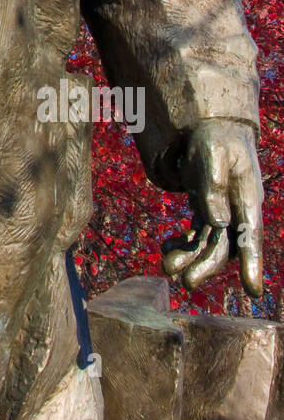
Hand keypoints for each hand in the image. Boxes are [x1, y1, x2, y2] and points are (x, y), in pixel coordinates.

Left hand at [162, 120, 263, 298]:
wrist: (211, 127)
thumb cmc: (216, 137)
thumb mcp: (214, 153)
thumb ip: (215, 185)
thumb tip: (219, 221)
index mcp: (247, 198)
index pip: (251, 236)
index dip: (253, 265)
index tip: (253, 292)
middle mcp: (237, 210)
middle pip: (225, 247)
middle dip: (206, 267)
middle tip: (186, 282)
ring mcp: (223, 211)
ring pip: (208, 244)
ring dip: (190, 258)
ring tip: (167, 266)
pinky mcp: (207, 209)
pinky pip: (197, 234)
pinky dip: (183, 243)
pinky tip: (167, 246)